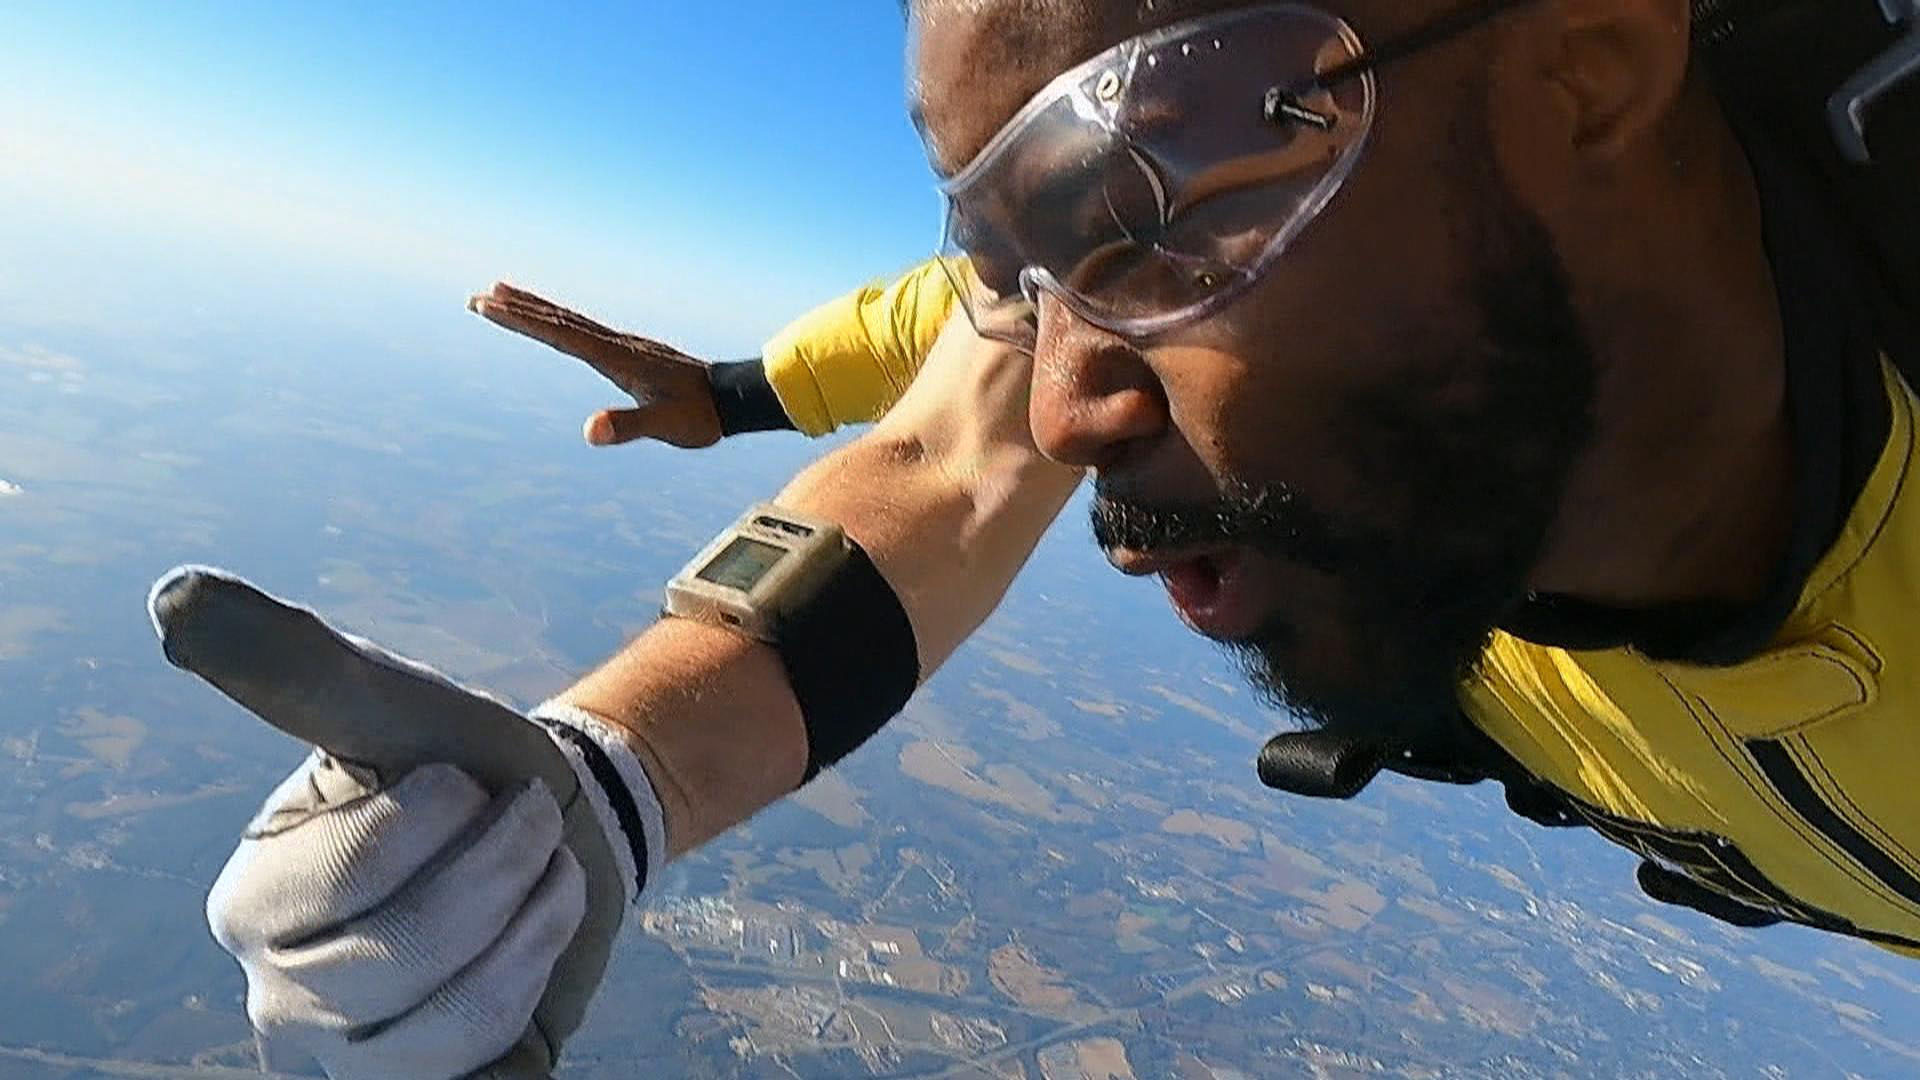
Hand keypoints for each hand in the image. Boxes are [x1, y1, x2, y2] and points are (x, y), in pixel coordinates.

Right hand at [151, 568, 665, 1078]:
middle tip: (532, 816)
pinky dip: (538, 984)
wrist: (558, 836)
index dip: (441, 816)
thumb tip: (175, 599)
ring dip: (537, 922)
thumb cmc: (462, 766)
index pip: (350, 875)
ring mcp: (354, 1055)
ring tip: (549, 870)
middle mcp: (284, 994)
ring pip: (457, 1016)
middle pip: (405, 953)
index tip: (466, 777)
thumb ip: (294, 668)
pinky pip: (489, 1064)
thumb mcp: (390, 706)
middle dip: (506, 864)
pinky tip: (542, 936)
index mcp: (251, 900)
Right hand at [468, 282, 723, 448]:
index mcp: (615, 357)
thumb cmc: (699, 416)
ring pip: (570, 321)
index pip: (559, 335)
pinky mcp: (629, 353)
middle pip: (558, 320)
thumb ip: (628, 427)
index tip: (488, 305)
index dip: (522, 320)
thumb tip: (589, 431)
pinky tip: (556, 324)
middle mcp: (615, 344)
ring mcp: (622, 346)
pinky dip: (560, 321)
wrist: (733, 399)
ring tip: (503, 293)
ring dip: (535, 308)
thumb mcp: (665, 427)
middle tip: (479, 296)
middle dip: (518, 308)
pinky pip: (584, 331)